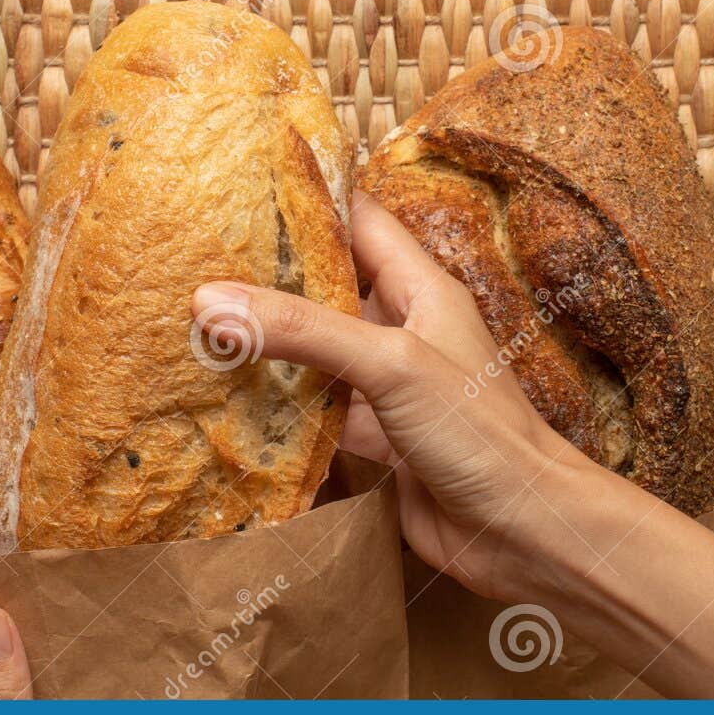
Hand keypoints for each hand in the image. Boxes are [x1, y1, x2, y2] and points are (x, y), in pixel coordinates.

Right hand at [191, 192, 582, 599]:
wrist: (523, 532)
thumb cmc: (482, 434)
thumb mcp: (390, 364)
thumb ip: (303, 329)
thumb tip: (210, 298)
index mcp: (421, 289)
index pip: (358, 221)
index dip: (309, 198)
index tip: (242, 182)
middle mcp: (401, 330)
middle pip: (326, 286)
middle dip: (267, 273)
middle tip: (194, 256)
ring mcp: (386, 387)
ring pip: (314, 352)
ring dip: (264, 343)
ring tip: (189, 322)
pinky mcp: (373, 441)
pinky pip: (314, 414)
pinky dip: (274, 409)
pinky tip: (224, 402)